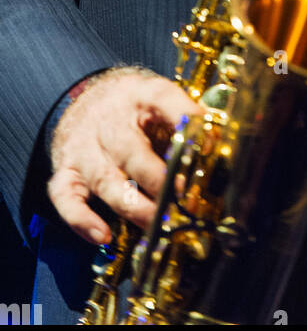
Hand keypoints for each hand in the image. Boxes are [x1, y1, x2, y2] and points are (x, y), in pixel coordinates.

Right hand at [47, 68, 203, 245]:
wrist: (82, 99)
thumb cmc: (133, 106)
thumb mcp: (160, 98)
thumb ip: (185, 120)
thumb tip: (216, 148)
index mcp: (140, 95)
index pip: (162, 99)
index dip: (184, 119)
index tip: (206, 142)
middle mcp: (108, 121)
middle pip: (130, 150)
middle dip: (157, 179)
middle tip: (181, 198)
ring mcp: (84, 148)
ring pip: (104, 179)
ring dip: (132, 205)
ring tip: (156, 223)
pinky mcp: (66, 172)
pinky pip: (67, 199)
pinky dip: (82, 220)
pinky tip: (104, 236)